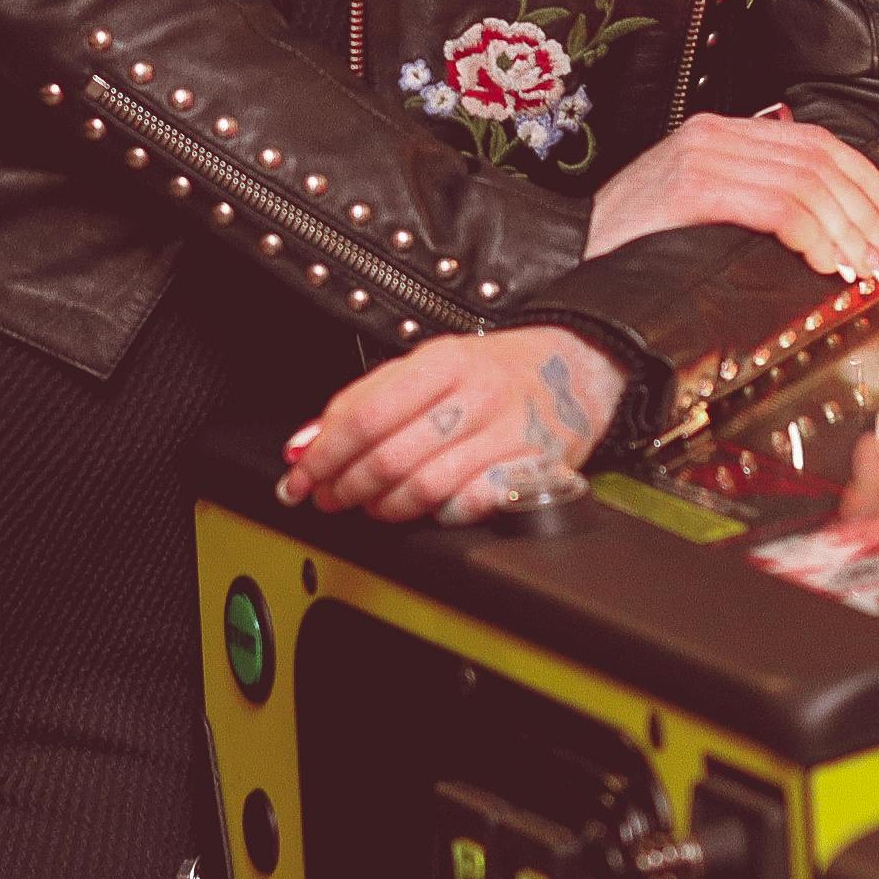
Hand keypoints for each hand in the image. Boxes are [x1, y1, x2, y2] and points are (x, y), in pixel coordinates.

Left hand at [275, 330, 625, 524]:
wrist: (578, 366)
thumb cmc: (494, 371)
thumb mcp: (429, 365)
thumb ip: (366, 399)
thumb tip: (305, 443)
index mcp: (443, 361)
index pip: (364, 414)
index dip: (323, 453)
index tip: (299, 476)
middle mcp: (477, 395)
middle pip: (389, 455)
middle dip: (345, 485)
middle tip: (328, 497)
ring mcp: (507, 435)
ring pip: (424, 487)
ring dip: (384, 507)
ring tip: (371, 506)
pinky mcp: (533, 471)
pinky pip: (471, 506)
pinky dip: (437, 517)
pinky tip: (426, 512)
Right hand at [585, 111, 878, 291]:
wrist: (565, 257)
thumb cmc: (635, 250)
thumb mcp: (698, 214)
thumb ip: (752, 204)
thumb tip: (829, 234)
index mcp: (721, 133)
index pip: (818, 142)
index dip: (868, 183)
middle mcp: (715, 134)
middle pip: (823, 161)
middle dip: (871, 217)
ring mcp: (702, 158)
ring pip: (810, 185)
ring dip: (854, 235)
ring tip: (874, 275)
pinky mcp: (692, 189)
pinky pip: (778, 206)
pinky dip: (816, 236)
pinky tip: (830, 266)